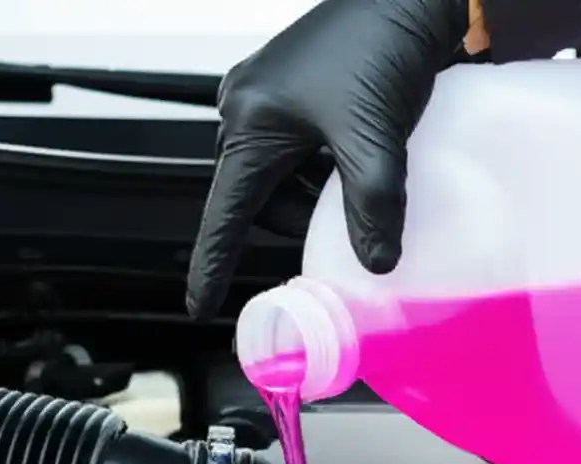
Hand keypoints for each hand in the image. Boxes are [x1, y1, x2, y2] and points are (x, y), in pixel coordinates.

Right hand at [185, 0, 470, 318]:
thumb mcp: (375, 138)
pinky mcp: (296, 89)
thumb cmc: (381, 43)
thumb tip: (375, 260)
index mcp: (251, 120)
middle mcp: (247, 105)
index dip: (212, 263)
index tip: (199, 304)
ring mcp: (269, 94)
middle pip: (256, 197)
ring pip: (278, 176)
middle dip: (295, 218)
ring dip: (312, 193)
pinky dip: (322, 169)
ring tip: (357, 182)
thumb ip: (373, 206)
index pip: (226, 213)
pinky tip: (358, 161)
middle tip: (343, 223)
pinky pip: (295, 150)